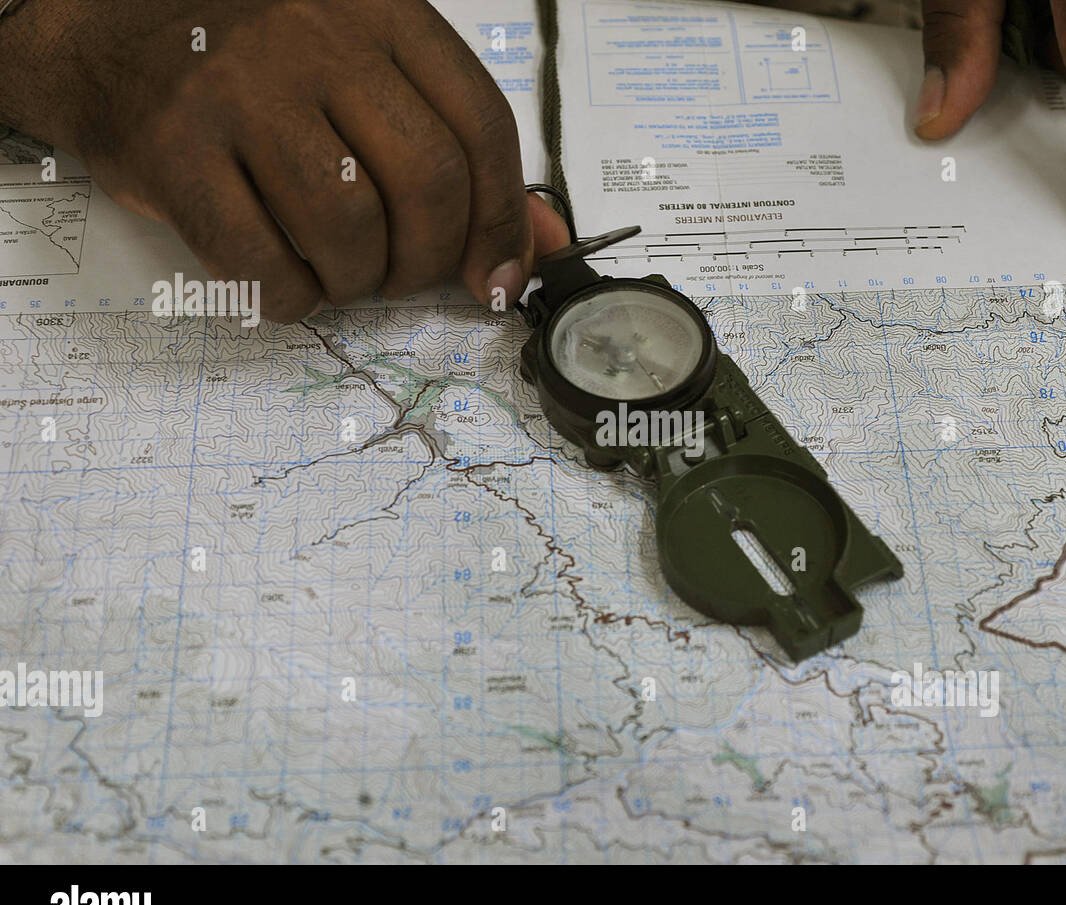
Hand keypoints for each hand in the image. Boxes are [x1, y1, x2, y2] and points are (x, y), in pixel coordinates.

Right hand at [0, 0, 570, 320]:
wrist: (102, 28)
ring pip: (350, 228)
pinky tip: (286, 280)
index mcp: (379, 11)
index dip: (503, 220)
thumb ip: (458, 150)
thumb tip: (543, 244)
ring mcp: (239, 89)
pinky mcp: (173, 148)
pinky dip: (290, 296)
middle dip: (429, 260)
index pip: (481, 125)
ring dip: (358, 280)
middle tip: (402, 274)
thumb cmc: (254, 61)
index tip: (495, 275)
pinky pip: (263, 262)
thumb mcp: (366, 72)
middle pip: (427, 182)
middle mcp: (314, 37)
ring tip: (339, 269)